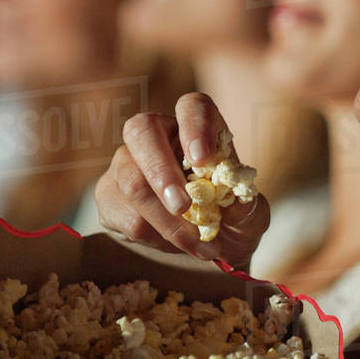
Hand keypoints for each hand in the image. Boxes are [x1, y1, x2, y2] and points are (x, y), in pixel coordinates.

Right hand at [94, 92, 270, 266]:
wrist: (205, 251)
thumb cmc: (231, 222)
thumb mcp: (250, 219)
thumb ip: (247, 209)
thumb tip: (236, 202)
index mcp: (198, 129)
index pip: (192, 107)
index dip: (195, 125)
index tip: (203, 158)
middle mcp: (158, 137)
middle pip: (142, 130)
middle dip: (161, 172)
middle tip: (183, 207)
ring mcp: (127, 163)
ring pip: (132, 182)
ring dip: (165, 220)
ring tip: (196, 244)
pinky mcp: (109, 195)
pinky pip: (122, 213)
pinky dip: (152, 237)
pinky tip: (173, 245)